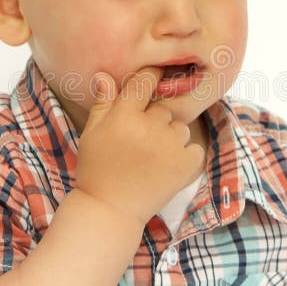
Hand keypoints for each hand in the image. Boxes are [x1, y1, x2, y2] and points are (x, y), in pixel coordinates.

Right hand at [74, 66, 205, 226]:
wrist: (109, 209)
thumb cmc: (97, 169)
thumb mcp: (92, 133)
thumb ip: (103, 104)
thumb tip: (106, 75)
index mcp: (123, 116)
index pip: (144, 81)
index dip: (152, 76)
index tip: (155, 78)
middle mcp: (149, 127)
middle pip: (163, 109)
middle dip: (155, 121)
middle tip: (140, 142)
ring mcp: (169, 145)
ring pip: (180, 128)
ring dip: (171, 139)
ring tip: (152, 158)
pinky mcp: (186, 164)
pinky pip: (194, 148)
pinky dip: (185, 157)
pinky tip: (167, 168)